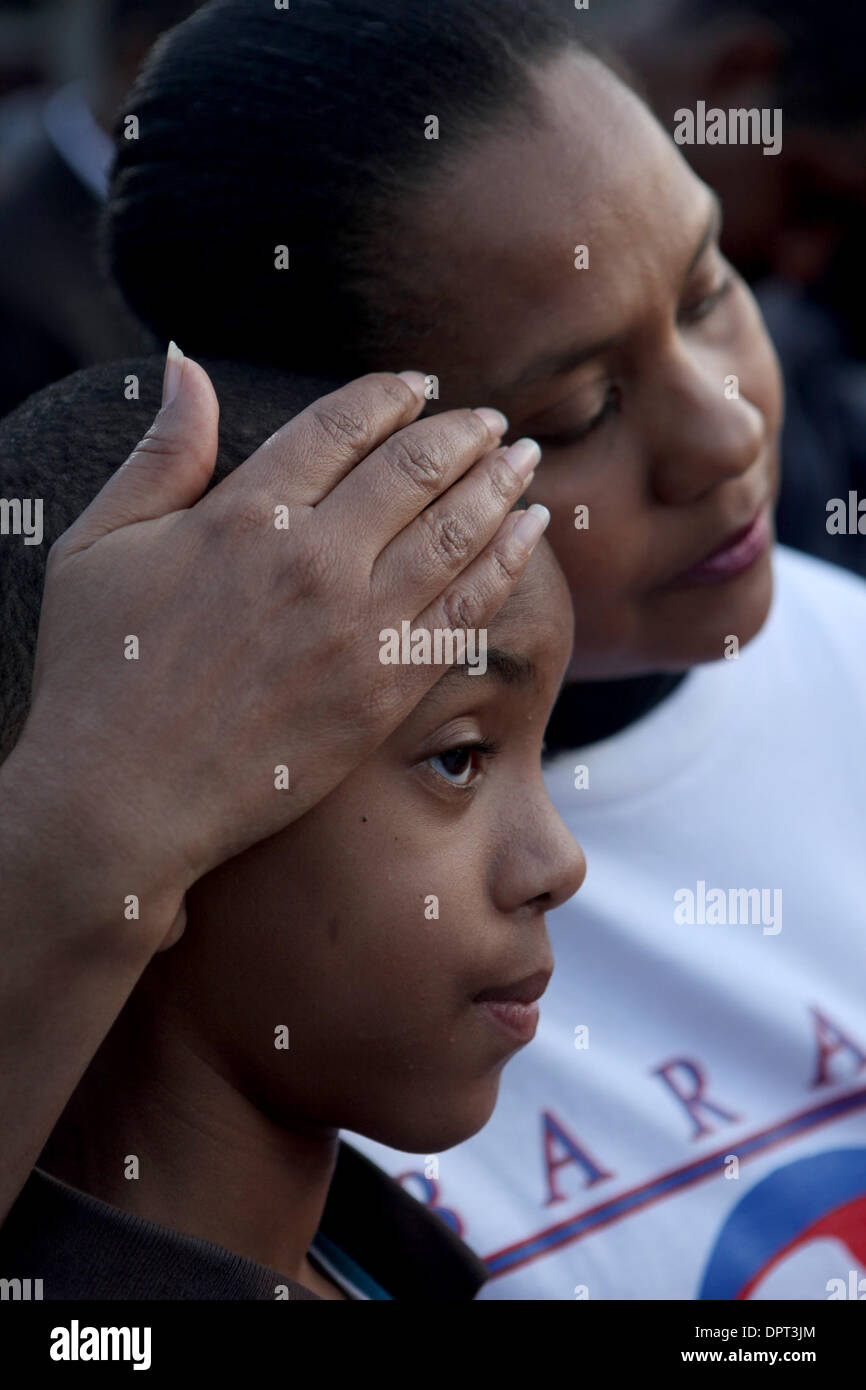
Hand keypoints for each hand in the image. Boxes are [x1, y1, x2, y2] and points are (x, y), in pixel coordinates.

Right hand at [5, 349, 547, 946]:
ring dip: (500, 486)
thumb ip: (162, 454)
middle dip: (464, 434)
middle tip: (493, 421)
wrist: (123, 797)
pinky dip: (506, 565)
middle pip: (415, 471)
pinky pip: (464, 612)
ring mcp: (356, 629)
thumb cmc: (96, 672)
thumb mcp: (99, 544)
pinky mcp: (383, 691)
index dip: (390, 395)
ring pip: (455, 534)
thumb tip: (188, 366)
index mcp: (245, 514)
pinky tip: (530, 535)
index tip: (421, 385)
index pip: (342, 425)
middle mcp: (314, 561)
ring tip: (525, 461)